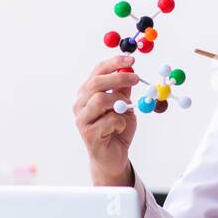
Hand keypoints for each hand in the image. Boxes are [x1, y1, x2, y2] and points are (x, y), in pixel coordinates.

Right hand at [74, 54, 140, 185]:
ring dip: (119, 103)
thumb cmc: (117, 130)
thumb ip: (124, 90)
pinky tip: (119, 129)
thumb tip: (129, 69)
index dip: (114, 63)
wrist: (113, 157)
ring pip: (100, 100)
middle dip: (118, 78)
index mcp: (87, 93)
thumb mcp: (125, 106)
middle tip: (136, 78)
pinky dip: (120, 123)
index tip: (131, 59)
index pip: (97, 71)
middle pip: (96, 83)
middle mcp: (80, 104)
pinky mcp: (88, 134)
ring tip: (126, 111)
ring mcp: (82, 119)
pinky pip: (109, 120)